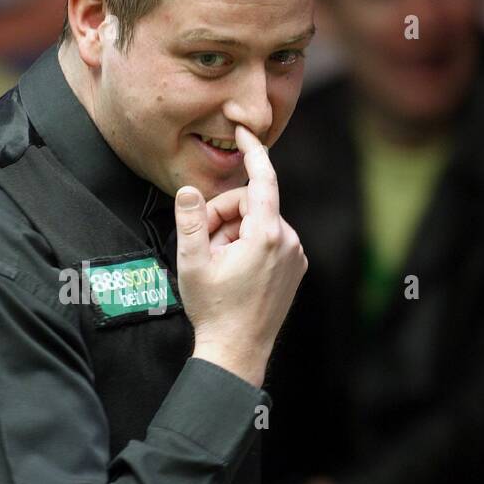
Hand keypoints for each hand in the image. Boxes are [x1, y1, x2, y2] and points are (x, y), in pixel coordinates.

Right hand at [176, 123, 307, 385]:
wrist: (237, 352)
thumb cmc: (214, 310)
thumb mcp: (192, 262)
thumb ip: (190, 221)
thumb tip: (188, 191)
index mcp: (266, 235)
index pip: (263, 180)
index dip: (254, 152)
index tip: (245, 131)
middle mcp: (288, 242)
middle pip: (251, 204)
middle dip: (223, 216)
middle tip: (203, 246)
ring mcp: (294, 256)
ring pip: (258, 223)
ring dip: (233, 234)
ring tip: (217, 264)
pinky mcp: (294, 269)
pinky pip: (269, 240)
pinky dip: (248, 246)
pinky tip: (233, 271)